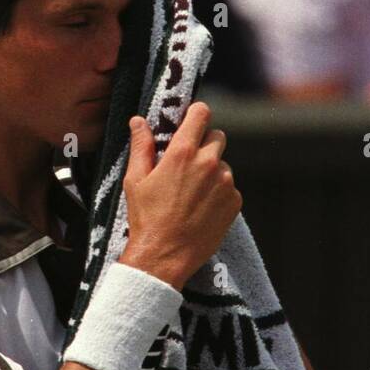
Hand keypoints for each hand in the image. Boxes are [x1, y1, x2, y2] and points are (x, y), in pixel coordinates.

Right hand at [119, 101, 241, 289]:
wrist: (164, 257)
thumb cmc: (146, 219)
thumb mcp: (136, 180)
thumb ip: (141, 146)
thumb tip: (138, 121)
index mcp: (183, 152)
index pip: (201, 113)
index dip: (195, 115)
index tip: (190, 123)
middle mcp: (209, 163)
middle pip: (217, 136)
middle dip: (204, 145)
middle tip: (187, 166)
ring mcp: (225, 183)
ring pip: (223, 165)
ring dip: (211, 172)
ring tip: (191, 196)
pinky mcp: (234, 202)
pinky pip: (229, 188)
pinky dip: (218, 194)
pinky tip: (201, 210)